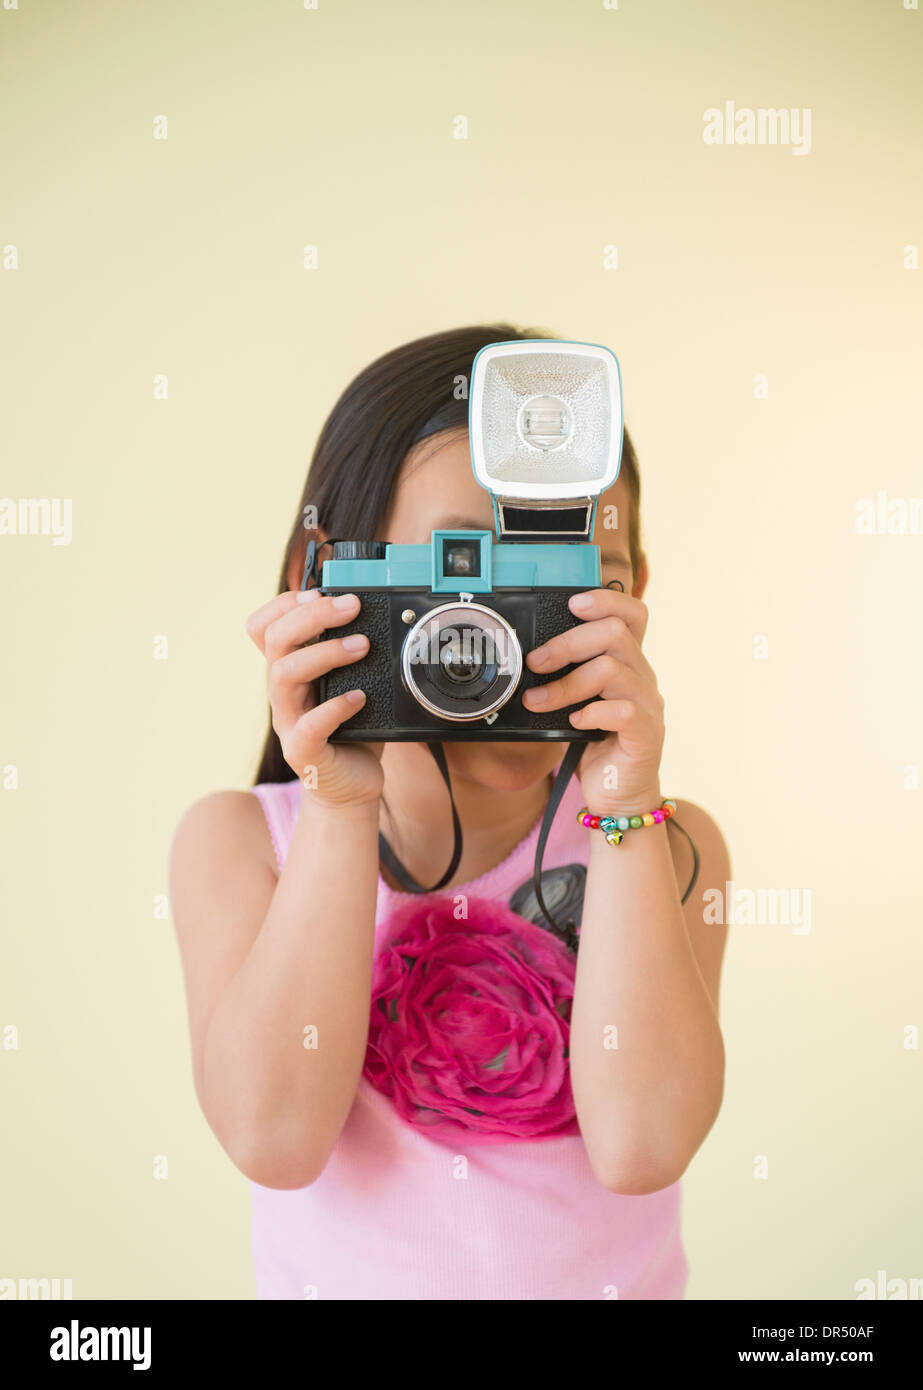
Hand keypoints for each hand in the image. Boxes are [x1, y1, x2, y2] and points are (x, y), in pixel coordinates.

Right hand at [245, 589, 383, 809]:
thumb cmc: (353, 729)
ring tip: (363, 646)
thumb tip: (382, 609)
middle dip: (313, 615)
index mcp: (288, 670)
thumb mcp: (352, 682)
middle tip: (352, 606)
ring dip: (325, 653)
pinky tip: (360, 698)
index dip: (284, 603)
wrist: (350, 787)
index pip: (262, 626)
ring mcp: (288, 721)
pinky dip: (334, 707)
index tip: (321, 591)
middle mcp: (282, 692)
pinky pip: (308, 726)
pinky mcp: (303, 751)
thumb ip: (354, 650)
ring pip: (284, 675)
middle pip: (275, 640)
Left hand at [521, 588, 663, 816]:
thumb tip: (525, 658)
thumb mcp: (577, 701)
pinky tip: (575, 722)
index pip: (633, 614)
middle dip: (567, 643)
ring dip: (567, 684)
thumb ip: (566, 676)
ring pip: (612, 670)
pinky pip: (623, 711)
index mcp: (629, 664)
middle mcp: (643, 678)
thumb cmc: (595, 745)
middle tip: (536, 663)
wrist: (618, 796)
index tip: (573, 603)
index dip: (607, 600)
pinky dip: (592, 713)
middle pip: (616, 633)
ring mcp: (649, 706)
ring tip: (539, 701)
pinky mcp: (646, 735)